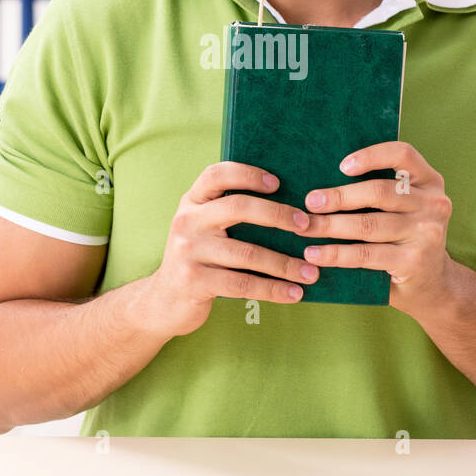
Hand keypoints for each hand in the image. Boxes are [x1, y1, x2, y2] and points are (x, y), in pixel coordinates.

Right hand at [143, 161, 318, 337]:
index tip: (278, 183)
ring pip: (247, 253)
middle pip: (238, 207)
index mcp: (192, 202)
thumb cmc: (199, 259)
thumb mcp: (204, 228)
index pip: (217, 174)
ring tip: (312, 272)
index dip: (248, 174)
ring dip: (285, 264)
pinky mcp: (194, 281)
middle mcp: (187, 221)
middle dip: (278, 215)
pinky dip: (273, 289)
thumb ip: (229, 213)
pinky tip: (294, 293)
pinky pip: (243, 284)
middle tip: (307, 226)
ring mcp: (188, 251)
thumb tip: (289, 203)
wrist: (164, 301)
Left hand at [299, 140, 453, 317]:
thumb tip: (322, 180)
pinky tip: (314, 254)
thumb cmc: (406, 238)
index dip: (371, 155)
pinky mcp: (414, 262)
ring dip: (330, 226)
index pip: (403, 155)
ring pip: (368, 224)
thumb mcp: (406, 208)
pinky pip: (366, 254)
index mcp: (430, 181)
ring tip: (305, 227)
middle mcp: (434, 204)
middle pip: (379, 192)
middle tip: (309, 202)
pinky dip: (335, 254)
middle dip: (339, 197)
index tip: (341, 166)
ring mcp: (426, 234)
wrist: (433, 285)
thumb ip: (381, 191)